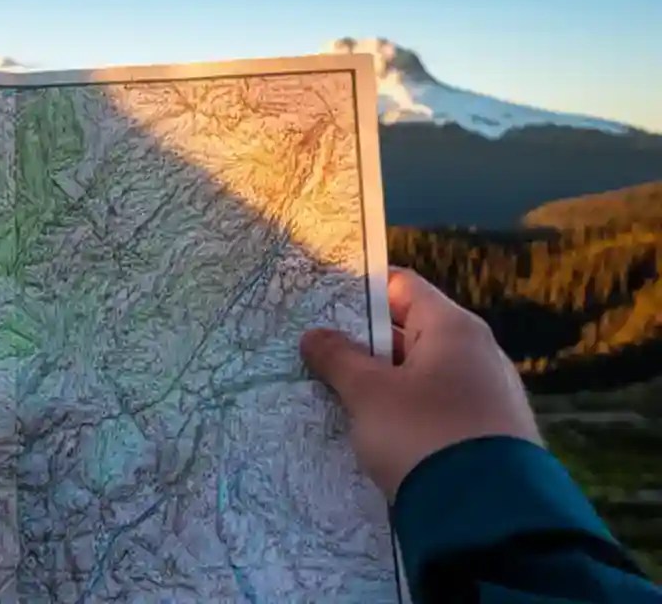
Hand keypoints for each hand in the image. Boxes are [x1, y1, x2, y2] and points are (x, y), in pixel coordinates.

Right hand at [300, 267, 539, 498]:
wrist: (486, 516)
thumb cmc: (422, 434)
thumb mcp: (368, 394)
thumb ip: (338, 359)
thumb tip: (314, 335)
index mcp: (453, 329)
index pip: (403, 286)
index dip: (360, 291)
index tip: (321, 302)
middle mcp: (478, 352)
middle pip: (411, 330)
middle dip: (364, 341)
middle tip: (318, 351)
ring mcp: (487, 394)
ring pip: (422, 372)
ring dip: (383, 379)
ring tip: (338, 392)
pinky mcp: (488, 433)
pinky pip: (437, 406)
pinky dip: (406, 410)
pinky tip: (377, 429)